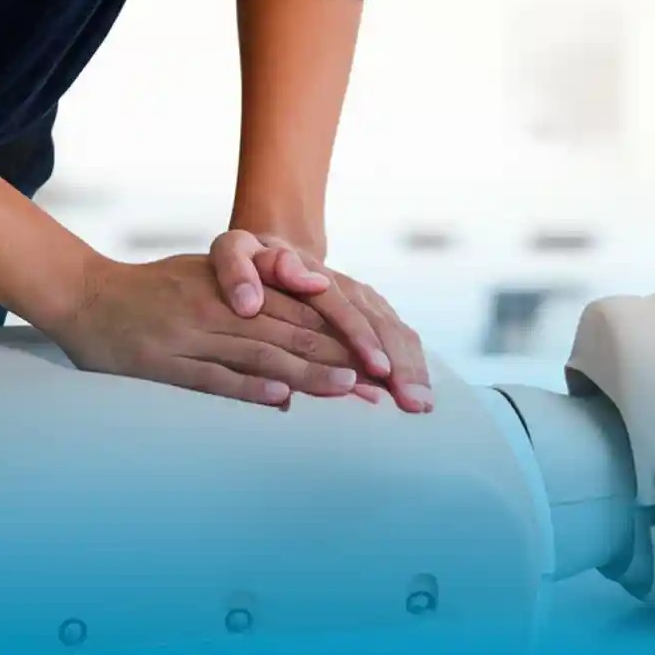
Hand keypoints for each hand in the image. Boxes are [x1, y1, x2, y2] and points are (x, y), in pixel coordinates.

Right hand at [43, 254, 364, 405]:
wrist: (85, 295)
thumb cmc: (157, 289)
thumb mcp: (210, 279)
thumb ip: (259, 300)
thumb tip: (310, 324)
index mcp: (236, 287)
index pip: (303, 309)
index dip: (343, 332)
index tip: (377, 355)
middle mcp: (220, 308)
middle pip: (292, 333)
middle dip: (339, 357)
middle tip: (380, 380)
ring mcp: (191, 335)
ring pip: (260, 354)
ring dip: (306, 372)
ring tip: (348, 387)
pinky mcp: (162, 363)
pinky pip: (211, 377)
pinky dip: (248, 387)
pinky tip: (281, 399)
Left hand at [209, 230, 432, 412]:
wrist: (274, 249)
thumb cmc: (248, 259)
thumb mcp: (233, 252)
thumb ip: (237, 270)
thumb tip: (249, 303)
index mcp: (315, 273)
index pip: (346, 309)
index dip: (363, 339)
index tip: (377, 370)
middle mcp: (349, 287)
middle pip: (384, 325)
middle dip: (402, 364)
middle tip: (413, 401)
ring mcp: (365, 300)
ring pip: (398, 333)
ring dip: (412, 369)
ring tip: (422, 405)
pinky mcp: (373, 314)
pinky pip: (399, 339)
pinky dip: (410, 366)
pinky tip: (417, 393)